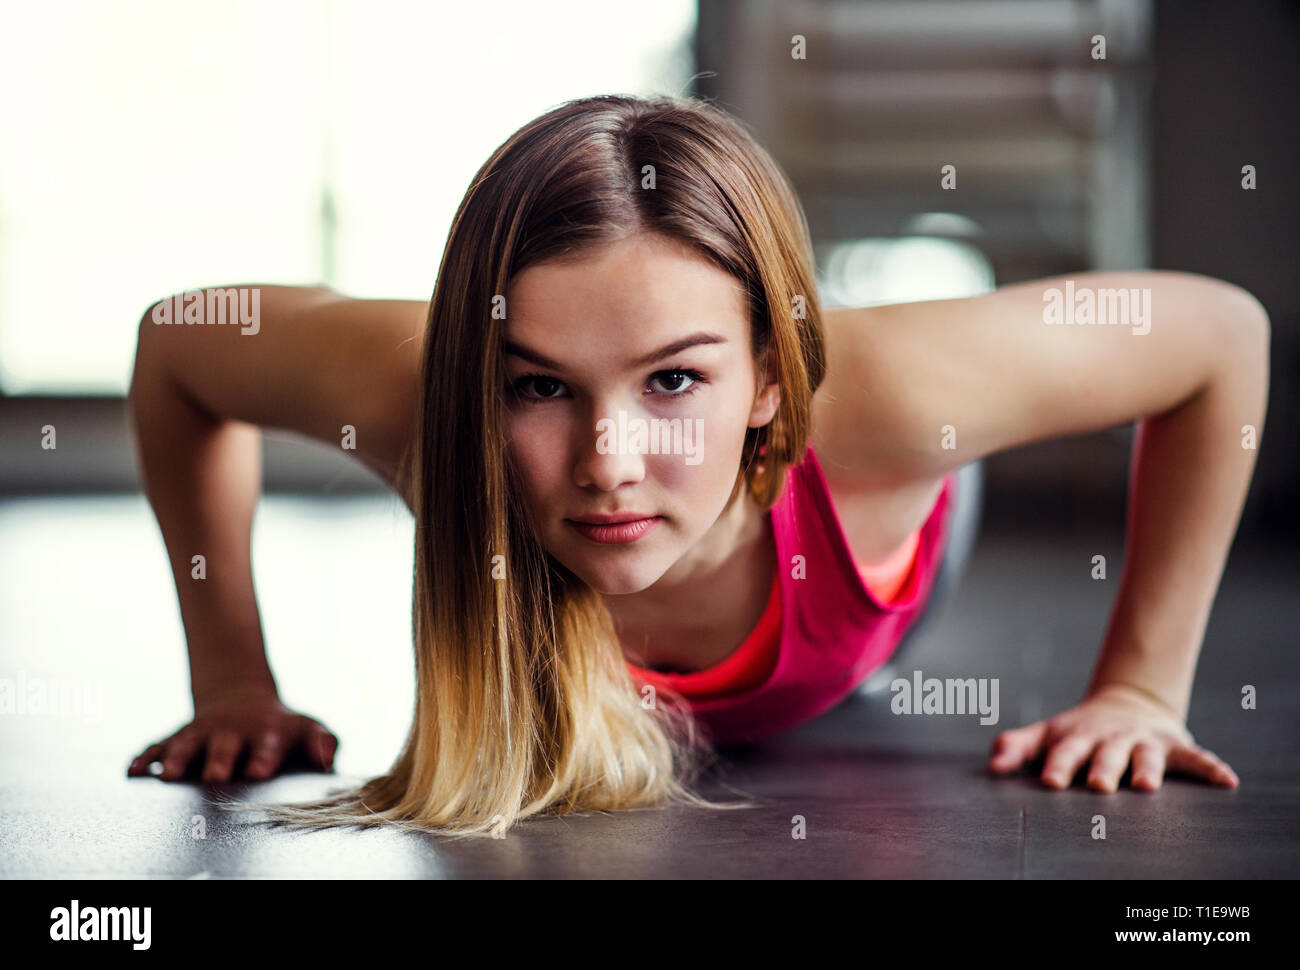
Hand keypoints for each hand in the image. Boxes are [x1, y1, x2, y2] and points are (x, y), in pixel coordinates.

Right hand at [127, 683, 338, 782]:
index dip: (263, 757)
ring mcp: (201, 734)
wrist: (242, 699)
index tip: (259, 771)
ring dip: (176, 759)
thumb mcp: (309, 728)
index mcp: (266, 733)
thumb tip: (327, 759)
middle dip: (219, 760)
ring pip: (186, 745)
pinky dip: (143, 757)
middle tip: (214, 775)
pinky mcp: (176, 738)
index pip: (267, 746)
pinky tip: (131, 772)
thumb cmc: (282, 727)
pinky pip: (156, 746)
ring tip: (167, 776)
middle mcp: (231, 733)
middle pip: (223, 747)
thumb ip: (324, 742)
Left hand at [987, 683, 1238, 791]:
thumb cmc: (1077, 732)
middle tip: (1098, 785)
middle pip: (1105, 756)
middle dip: (1102, 769)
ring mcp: (1143, 743)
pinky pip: (1195, 758)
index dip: (1057, 766)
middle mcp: (1111, 740)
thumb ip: (1017, 747)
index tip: (1050, 781)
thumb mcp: (1046, 735)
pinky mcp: (1174, 747)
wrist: (1125, 704)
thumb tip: (993, 765)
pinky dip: (1211, 768)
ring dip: (1148, 770)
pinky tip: (1227, 781)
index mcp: (1077, 738)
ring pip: (1147, 758)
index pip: (1064, 753)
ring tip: (1148, 786)